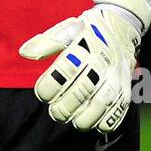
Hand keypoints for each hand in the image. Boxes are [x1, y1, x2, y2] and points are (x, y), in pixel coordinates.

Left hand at [18, 0, 150, 132]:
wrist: (123, 27)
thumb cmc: (88, 31)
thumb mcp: (67, 29)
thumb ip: (46, 42)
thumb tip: (25, 53)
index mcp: (84, 47)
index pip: (63, 72)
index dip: (48, 87)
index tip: (42, 93)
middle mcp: (102, 64)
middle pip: (80, 93)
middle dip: (63, 108)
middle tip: (54, 111)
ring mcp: (116, 78)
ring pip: (100, 107)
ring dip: (82, 119)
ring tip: (71, 119)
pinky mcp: (126, 90)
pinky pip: (117, 113)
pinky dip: (103, 123)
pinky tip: (91, 121)